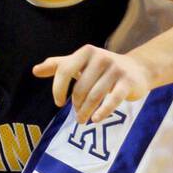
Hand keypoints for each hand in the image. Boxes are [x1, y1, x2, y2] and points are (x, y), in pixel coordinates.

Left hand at [34, 45, 153, 121]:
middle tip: (77, 116)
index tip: (59, 102)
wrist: (137, 69)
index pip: (65, 70)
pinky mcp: (128, 82)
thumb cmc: (102, 68)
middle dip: (76, 105)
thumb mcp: (80, 63)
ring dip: (86, 111)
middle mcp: (101, 57)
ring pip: (95, 96)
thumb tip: (34, 71)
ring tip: (83, 120)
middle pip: (80, 88)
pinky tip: (96, 120)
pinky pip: (112, 100)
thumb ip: (58, 66)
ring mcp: (116, 69)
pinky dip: (103, 112)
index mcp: (86, 52)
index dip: (58, 89)